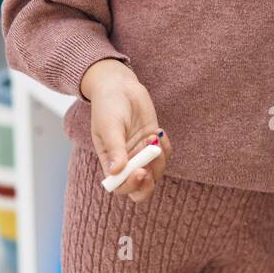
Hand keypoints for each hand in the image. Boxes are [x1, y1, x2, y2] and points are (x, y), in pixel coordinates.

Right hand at [82, 60, 171, 202]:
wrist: (119, 85)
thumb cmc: (107, 105)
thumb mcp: (109, 126)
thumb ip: (114, 149)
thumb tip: (116, 172)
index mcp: (110, 162)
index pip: (120, 186)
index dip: (130, 185)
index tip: (140, 171)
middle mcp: (126, 161)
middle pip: (139, 187)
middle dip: (148, 184)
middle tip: (150, 169)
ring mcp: (140, 152)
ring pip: (155, 171)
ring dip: (158, 160)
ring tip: (153, 138)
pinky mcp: (152, 141)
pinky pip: (164, 155)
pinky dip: (165, 148)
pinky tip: (159, 132)